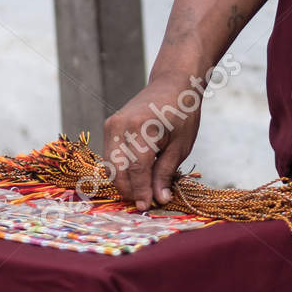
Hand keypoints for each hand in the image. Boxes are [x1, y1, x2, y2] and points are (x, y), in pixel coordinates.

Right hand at [102, 75, 205, 211]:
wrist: (173, 84)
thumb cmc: (183, 113)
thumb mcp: (180, 146)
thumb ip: (165, 173)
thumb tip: (158, 199)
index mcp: (141, 128)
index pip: (137, 170)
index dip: (141, 191)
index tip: (147, 207)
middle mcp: (120, 126)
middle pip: (118, 171)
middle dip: (130, 190)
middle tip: (145, 202)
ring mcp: (111, 125)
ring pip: (110, 166)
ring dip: (124, 182)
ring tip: (142, 191)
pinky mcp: (109, 127)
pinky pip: (110, 156)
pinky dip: (120, 169)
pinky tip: (136, 176)